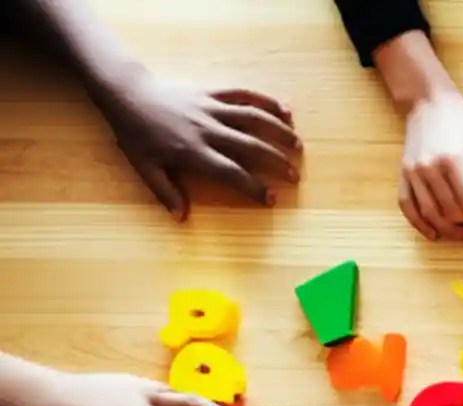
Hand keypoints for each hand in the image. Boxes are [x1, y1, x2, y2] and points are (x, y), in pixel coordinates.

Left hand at [99, 72, 299, 219]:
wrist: (126, 93)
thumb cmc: (135, 134)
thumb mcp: (144, 168)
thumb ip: (165, 193)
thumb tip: (181, 218)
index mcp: (192, 152)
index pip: (230, 172)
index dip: (253, 187)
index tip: (270, 199)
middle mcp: (207, 130)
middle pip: (250, 146)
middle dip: (276, 162)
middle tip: (294, 177)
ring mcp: (212, 108)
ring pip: (253, 118)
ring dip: (279, 131)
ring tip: (298, 145)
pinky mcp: (213, 92)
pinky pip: (244, 94)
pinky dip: (266, 102)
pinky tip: (285, 111)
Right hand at [399, 92, 462, 241]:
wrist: (428, 101)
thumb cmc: (461, 120)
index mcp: (454, 159)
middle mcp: (430, 168)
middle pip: (451, 211)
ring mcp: (413, 173)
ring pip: (431, 215)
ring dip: (450, 231)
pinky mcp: (403, 175)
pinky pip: (408, 207)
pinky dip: (421, 225)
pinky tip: (436, 234)